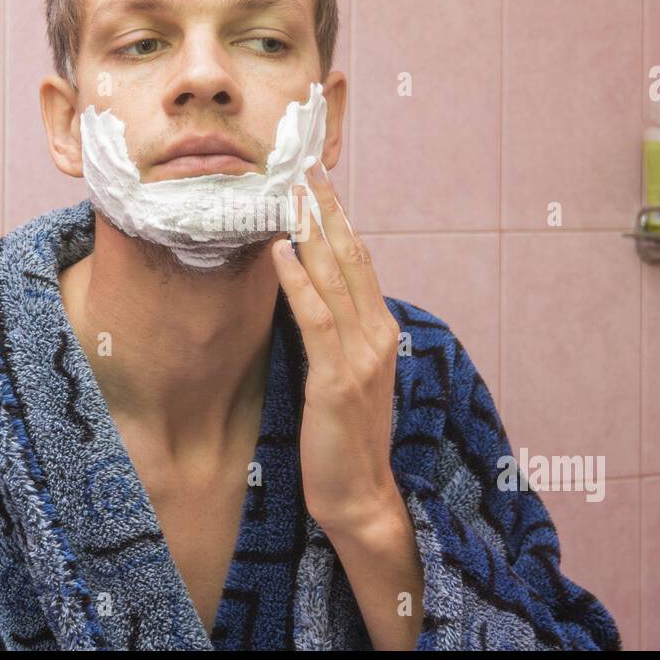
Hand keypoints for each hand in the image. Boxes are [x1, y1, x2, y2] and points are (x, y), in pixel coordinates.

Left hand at [270, 158, 404, 537]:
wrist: (360, 495)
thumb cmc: (344, 437)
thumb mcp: (345, 375)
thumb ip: (335, 334)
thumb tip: (307, 295)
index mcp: (379, 331)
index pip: (359, 261)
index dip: (339, 218)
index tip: (318, 182)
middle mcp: (377, 334)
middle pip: (350, 256)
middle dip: (327, 209)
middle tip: (305, 165)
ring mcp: (361, 356)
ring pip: (335, 278)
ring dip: (311, 231)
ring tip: (291, 192)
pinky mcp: (338, 380)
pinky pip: (316, 319)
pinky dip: (298, 281)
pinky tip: (280, 250)